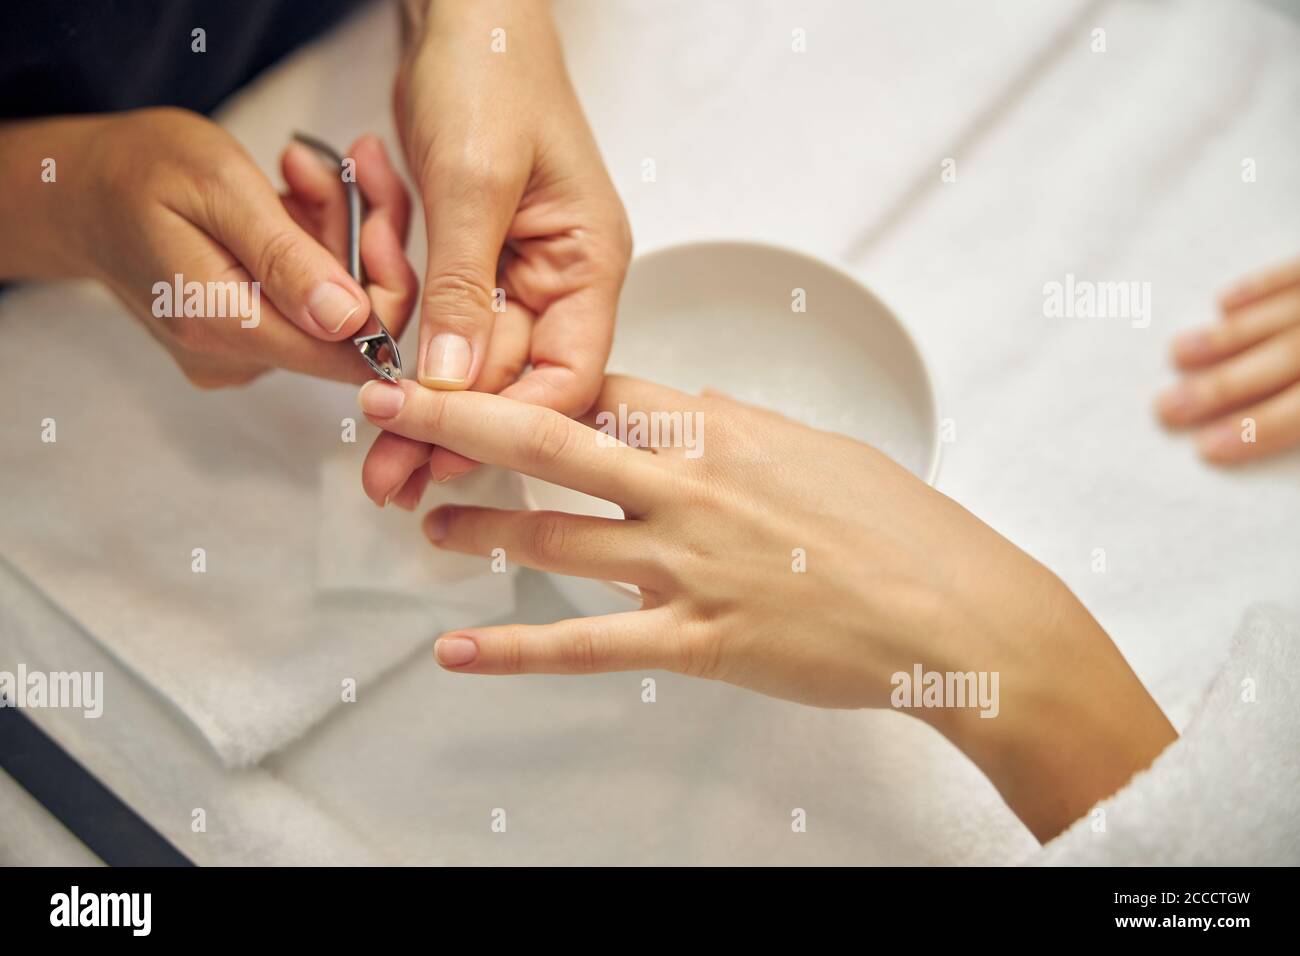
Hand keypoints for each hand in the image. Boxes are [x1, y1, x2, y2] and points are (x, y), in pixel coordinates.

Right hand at [11, 108, 415, 386]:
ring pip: (336, 306)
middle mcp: (236, 358)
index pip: (353, 351)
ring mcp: (240, 355)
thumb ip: (284, 257)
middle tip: (342, 165)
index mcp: (225, 325)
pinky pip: (310, 300)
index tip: (374, 213)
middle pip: (352, 325)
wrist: (81, 191)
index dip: (386, 286)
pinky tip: (288, 201)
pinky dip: (316, 246)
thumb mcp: (217, 186)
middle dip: (363, 239)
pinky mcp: (246, 339)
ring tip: (299, 171)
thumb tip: (350, 320)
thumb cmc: (139, 170)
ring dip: (338, 231)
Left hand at [357, 375, 1175, 838]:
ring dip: (475, 525)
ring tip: (422, 518)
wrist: (953, 613)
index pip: (605, 383)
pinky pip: (588, 643)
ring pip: (553, 535)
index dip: (529, 370)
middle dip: (458, 415)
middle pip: (551, 438)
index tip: (473, 359)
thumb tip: (679, 408)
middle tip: (388, 403)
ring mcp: (688, 564)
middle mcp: (692, 487)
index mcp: (723, 429)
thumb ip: (734, 428)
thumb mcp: (816, 448)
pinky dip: (516, 647)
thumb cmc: (899, 527)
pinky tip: (458, 649)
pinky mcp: (696, 640)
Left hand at [370, 0, 630, 503]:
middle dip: (455, 430)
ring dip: (427, 405)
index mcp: (589, 261)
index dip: (511, 422)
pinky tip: (379, 393)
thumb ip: (467, 285)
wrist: (463, 12)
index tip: (445, 454)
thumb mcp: (474, 181)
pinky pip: (451, 325)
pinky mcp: (479, 261)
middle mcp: (562, 278)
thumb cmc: (490, 71)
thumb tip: (457, 383)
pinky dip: (414, 355)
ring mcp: (521, 272)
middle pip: (517, 380)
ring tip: (376, 457)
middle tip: (392, 480)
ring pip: (477, 362)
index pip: (569, 373)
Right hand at [1158, 257, 1299, 461]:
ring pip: (1279, 318)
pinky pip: (1294, 272)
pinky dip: (1259, 287)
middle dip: (1219, 387)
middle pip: (1280, 361)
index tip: (1206, 448)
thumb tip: (1287, 432)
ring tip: (1176, 354)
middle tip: (1165, 407)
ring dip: (1224, 338)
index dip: (1255, 430)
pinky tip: (1223, 301)